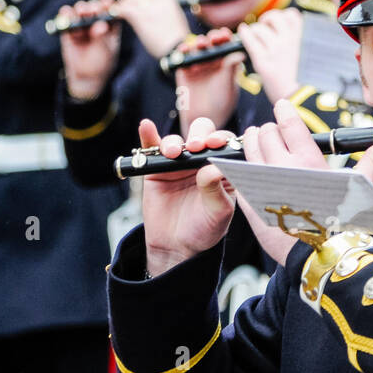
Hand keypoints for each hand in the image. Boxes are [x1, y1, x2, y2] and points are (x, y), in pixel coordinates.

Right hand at [59, 0, 120, 99]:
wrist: (86, 76)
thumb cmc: (100, 63)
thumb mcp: (104, 51)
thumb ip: (102, 37)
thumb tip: (101, 25)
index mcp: (110, 26)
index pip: (110, 11)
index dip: (108, 4)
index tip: (106, 1)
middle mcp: (96, 22)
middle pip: (94, 8)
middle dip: (93, 7)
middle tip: (92, 10)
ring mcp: (82, 25)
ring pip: (80, 11)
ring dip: (80, 9)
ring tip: (81, 12)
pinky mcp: (69, 30)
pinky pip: (66, 19)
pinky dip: (65, 14)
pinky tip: (66, 12)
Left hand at [112, 0, 190, 58]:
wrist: (177, 49)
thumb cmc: (176, 37)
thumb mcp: (175, 16)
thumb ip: (164, 7)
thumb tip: (152, 5)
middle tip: (125, 4)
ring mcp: (149, 6)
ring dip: (123, 4)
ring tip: (119, 11)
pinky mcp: (140, 16)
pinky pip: (124, 9)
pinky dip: (118, 11)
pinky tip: (116, 15)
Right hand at [140, 117, 236, 275]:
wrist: (176, 245)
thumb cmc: (204, 229)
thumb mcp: (217, 213)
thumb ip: (216, 190)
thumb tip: (214, 169)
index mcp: (224, 168)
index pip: (226, 145)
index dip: (222, 141)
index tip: (216, 144)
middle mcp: (203, 160)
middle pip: (202, 134)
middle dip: (200, 135)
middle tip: (196, 146)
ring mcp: (180, 162)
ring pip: (177, 140)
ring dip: (174, 142)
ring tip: (172, 153)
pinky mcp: (158, 168)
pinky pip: (152, 148)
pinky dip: (148, 136)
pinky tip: (146, 127)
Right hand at [174, 27, 243, 132]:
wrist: (203, 118)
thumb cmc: (221, 103)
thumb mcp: (229, 86)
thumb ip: (231, 69)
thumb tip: (241, 54)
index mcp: (226, 62)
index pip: (226, 45)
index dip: (226, 37)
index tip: (225, 35)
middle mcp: (213, 61)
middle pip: (212, 43)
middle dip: (213, 38)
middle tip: (214, 39)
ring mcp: (198, 64)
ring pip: (198, 47)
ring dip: (199, 42)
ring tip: (202, 45)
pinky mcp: (184, 69)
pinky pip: (182, 56)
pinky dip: (183, 50)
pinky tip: (186, 49)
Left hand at [235, 99, 372, 266]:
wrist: (321, 258)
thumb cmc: (344, 223)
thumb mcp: (360, 189)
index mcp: (308, 161)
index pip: (289, 124)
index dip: (284, 111)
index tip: (283, 106)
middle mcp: (282, 168)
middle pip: (265, 133)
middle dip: (268, 128)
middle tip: (272, 130)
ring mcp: (262, 184)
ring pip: (248, 149)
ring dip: (251, 141)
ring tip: (256, 140)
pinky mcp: (250, 202)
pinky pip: (239, 176)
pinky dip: (242, 168)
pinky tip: (248, 169)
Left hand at [238, 8, 302, 102]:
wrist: (303, 101)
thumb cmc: (309, 82)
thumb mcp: (313, 58)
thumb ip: (304, 44)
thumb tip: (293, 33)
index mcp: (305, 39)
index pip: (293, 15)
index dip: (284, 16)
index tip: (280, 22)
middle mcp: (290, 42)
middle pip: (276, 17)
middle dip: (268, 19)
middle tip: (265, 26)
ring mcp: (276, 51)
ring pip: (260, 28)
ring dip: (256, 29)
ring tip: (255, 35)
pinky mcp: (263, 61)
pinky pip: (250, 40)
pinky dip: (244, 33)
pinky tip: (243, 31)